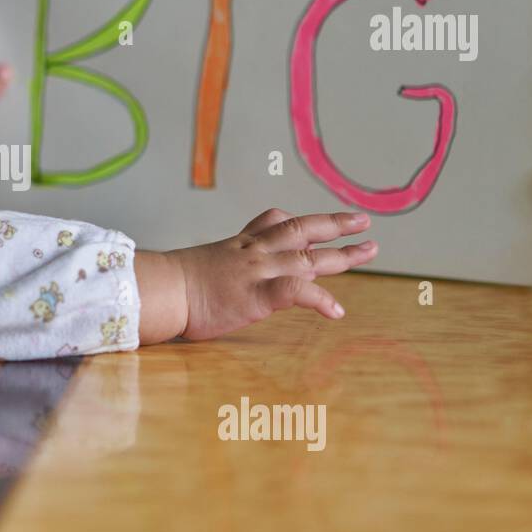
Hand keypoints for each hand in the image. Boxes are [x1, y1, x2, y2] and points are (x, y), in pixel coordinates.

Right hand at [135, 209, 377, 343]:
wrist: (161, 290)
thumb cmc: (170, 284)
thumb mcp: (200, 264)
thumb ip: (219, 265)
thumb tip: (216, 277)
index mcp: (239, 245)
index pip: (274, 223)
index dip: (300, 221)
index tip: (320, 221)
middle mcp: (253, 253)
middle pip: (301, 231)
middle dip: (335, 225)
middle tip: (362, 220)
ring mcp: (257, 272)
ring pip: (308, 257)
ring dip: (343, 254)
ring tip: (370, 250)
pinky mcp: (256, 296)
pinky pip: (295, 292)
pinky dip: (319, 299)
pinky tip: (337, 311)